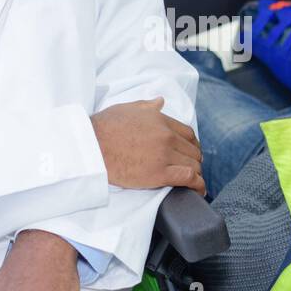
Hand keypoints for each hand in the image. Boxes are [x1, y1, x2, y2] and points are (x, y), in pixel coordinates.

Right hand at [90, 97, 204, 193]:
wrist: (91, 145)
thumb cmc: (104, 127)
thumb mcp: (127, 109)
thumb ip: (147, 106)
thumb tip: (160, 101)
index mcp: (160, 120)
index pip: (188, 133)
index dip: (193, 145)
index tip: (192, 152)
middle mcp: (166, 136)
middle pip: (193, 150)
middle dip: (195, 160)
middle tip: (192, 168)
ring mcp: (164, 154)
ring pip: (193, 164)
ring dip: (197, 173)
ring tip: (195, 181)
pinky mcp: (159, 173)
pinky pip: (188, 178)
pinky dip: (198, 184)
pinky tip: (199, 190)